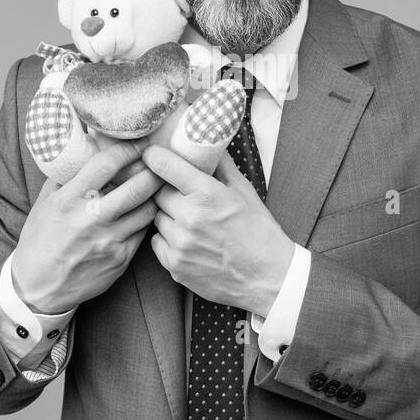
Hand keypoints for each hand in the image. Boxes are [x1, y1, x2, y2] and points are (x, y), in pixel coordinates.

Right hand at [10, 139, 160, 313]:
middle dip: (153, 170)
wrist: (38, 287)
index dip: (128, 149)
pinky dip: (146, 219)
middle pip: (137, 186)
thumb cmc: (40, 241)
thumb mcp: (45, 203)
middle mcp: (91, 219)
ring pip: (147, 210)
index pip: (106, 165)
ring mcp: (109, 240)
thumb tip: (85, 150)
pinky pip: (143, 232)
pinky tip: (144, 211)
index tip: (140, 143)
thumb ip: (65, 177)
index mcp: (69, 200)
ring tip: (157, 186)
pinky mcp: (120, 258)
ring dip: (154, 195)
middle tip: (159, 163)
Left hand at [142, 144, 295, 315]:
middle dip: (168, 191)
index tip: (151, 155)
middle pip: (158, 193)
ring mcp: (180, 244)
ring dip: (168, 216)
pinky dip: (168, 239)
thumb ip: (222, 165)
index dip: (155, 157)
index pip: (166, 166)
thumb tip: (208, 142)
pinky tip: (188, 240)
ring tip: (190, 221)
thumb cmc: (259, 232)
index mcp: (207, 194)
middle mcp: (189, 218)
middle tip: (184, 196)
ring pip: (157, 218)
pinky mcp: (175, 266)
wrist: (268, 277)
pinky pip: (157, 242)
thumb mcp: (245, 191)